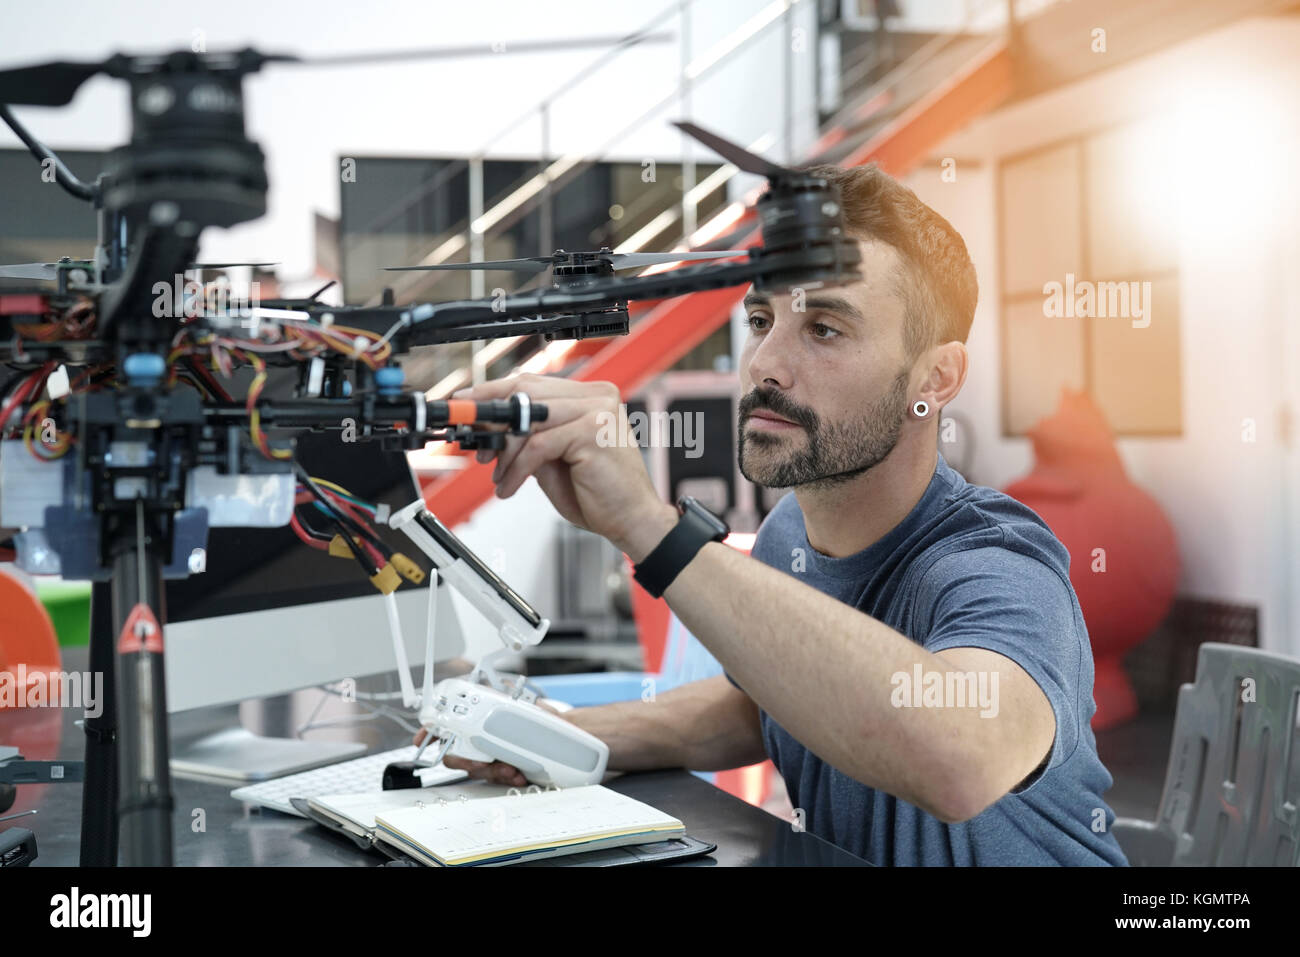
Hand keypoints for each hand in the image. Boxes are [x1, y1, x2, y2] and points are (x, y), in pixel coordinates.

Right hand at [411, 700, 571, 787]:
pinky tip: (518, 773)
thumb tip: (485, 700)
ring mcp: (492, 753)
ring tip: (511, 767)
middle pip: (455, 752)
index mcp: (482, 714)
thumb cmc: (549, 719)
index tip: (423, 739)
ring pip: (474, 768)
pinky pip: (493, 779)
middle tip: (484, 760)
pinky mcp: (503, 769)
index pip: (448, 721)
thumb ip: (499, 702)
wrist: (572, 739)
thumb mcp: (522, 705)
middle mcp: (483, 735)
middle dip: (468, 759)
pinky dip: (504, 777)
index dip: (431, 730)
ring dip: (491, 770)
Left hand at [453, 373, 678, 559]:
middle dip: (493, 418)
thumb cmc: (598, 493)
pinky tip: (510, 487)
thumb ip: (529, 437)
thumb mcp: (554, 459)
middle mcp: (597, 397)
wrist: (633, 521)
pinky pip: (537, 445)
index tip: (467, 404)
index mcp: (591, 396)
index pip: (533, 384)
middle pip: (527, 393)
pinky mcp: (592, 433)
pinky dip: (517, 469)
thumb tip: (490, 427)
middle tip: (475, 444)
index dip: (494, 393)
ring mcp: (597, 412)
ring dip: (506, 453)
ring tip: (500, 477)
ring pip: (529, 421)